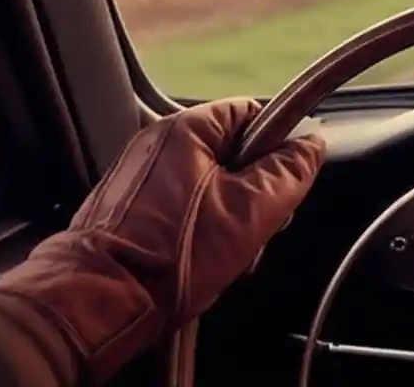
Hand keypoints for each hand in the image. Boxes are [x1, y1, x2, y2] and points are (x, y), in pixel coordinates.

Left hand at [0, 98, 323, 383]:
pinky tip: (205, 257)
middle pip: (233, 152)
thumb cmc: (174, 255)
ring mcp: (140, 177)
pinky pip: (183, 207)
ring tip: (230, 250)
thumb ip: (289, 172)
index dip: (279, 144)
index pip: (251, 112)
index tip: (288, 178)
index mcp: (186, 129)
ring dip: (231, 215)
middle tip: (261, 224)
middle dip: (255, 189)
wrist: (103, 300)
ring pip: (211, 184)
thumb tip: (310, 146)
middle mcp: (157, 144)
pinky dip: (202, 228)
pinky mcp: (130, 208)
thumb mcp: (251, 210)